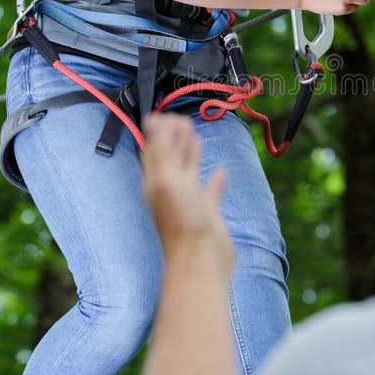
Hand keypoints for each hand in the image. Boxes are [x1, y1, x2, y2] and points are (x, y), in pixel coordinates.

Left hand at [141, 113, 233, 276]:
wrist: (200, 261)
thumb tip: (153, 122)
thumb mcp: (167, 179)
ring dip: (191, 154)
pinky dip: (215, 181)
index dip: (159, 131)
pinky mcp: (208, 213)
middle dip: (174, 138)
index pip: (154, 149)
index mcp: (156, 181)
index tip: (166, 113)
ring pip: (189, 171)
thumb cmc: (181, 223)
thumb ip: (162, 151)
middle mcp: (170, 189)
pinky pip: (210, 192)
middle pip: (170, 157)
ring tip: (195, 138)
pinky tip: (222, 173)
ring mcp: (189, 201)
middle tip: (181, 119)